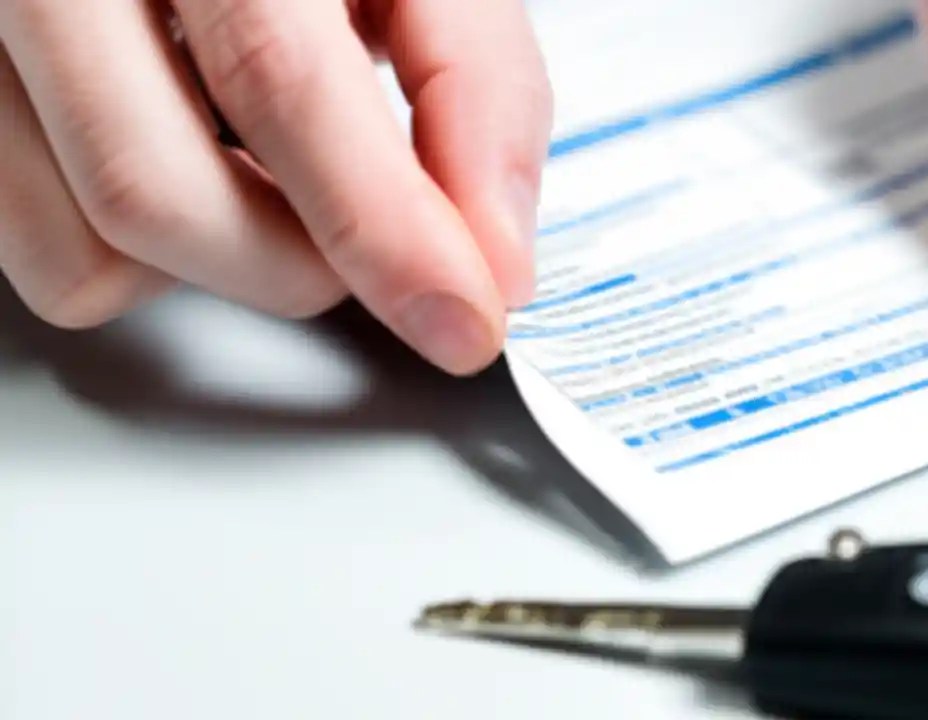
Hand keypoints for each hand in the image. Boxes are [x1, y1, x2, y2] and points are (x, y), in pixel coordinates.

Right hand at [0, 0, 550, 375]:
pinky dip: (147, 256)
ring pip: (88, 247)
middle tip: (372, 237)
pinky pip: (43, 251)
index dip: (382, 223)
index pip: (277, 78)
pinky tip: (194, 167)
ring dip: (223, 262)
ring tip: (273, 174)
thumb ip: (472, 82)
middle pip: (154, 191)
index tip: (462, 315)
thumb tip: (495, 255)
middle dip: (302, 266)